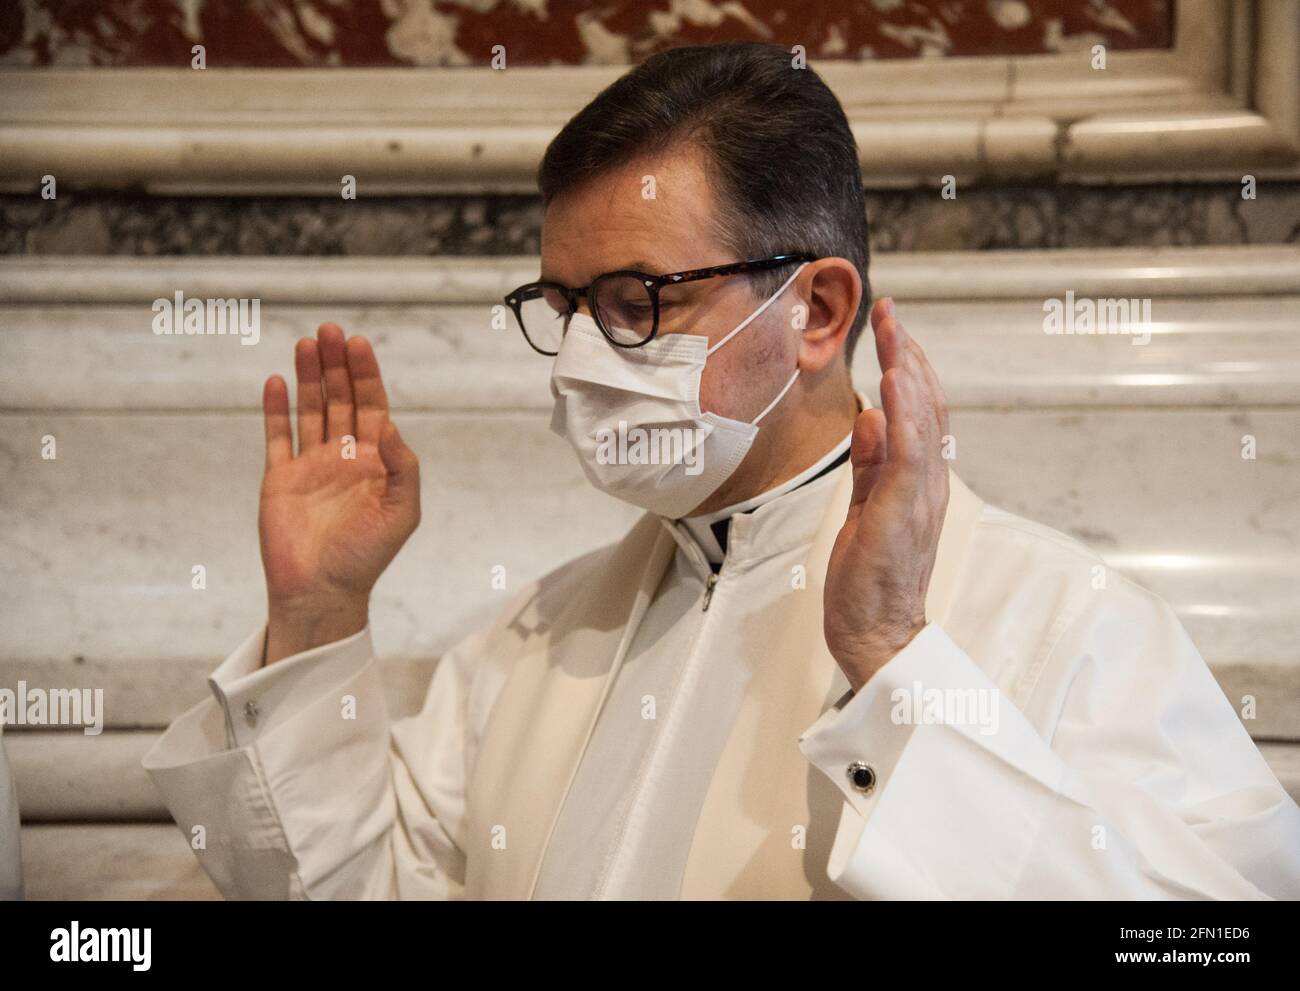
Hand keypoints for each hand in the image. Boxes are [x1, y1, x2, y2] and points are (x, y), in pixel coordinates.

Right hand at [259, 324, 421, 663]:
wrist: (322, 591)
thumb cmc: (367, 556)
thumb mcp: (402, 512)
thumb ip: (403, 468)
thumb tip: (394, 428)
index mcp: (376, 461)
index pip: (373, 406)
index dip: (367, 375)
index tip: (359, 343)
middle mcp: (344, 456)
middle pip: (340, 399)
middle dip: (337, 365)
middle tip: (331, 331)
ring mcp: (311, 465)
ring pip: (310, 409)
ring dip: (309, 377)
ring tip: (307, 342)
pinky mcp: (280, 479)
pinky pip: (277, 436)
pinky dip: (276, 409)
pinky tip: (277, 381)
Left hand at [823, 298, 949, 691]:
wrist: (877, 633)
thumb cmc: (870, 578)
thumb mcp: (865, 507)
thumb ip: (870, 464)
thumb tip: (870, 417)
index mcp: (919, 481)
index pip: (921, 413)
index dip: (908, 368)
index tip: (892, 330)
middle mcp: (929, 483)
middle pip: (928, 405)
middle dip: (908, 354)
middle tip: (892, 313)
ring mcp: (921, 496)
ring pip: (923, 420)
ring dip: (907, 371)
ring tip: (894, 331)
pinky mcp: (903, 510)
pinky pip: (909, 452)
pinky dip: (905, 412)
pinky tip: (892, 382)